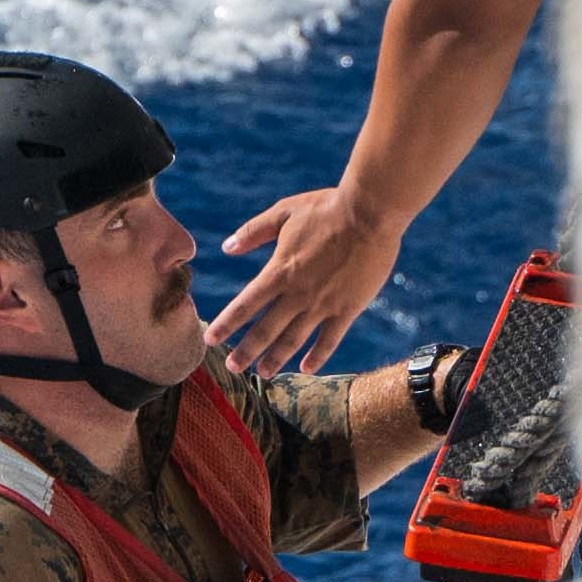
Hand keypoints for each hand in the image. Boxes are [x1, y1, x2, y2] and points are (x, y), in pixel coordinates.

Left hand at [213, 186, 398, 374]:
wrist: (371, 212)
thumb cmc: (328, 207)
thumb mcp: (285, 212)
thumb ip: (254, 231)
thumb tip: (227, 247)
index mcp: (280, 270)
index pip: (245, 305)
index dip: (225, 324)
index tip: (210, 339)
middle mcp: (298, 293)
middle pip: (265, 330)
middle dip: (246, 352)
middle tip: (232, 367)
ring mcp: (323, 304)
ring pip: (293, 340)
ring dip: (275, 359)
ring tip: (263, 373)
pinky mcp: (348, 308)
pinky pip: (329, 339)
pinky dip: (317, 356)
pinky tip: (306, 368)